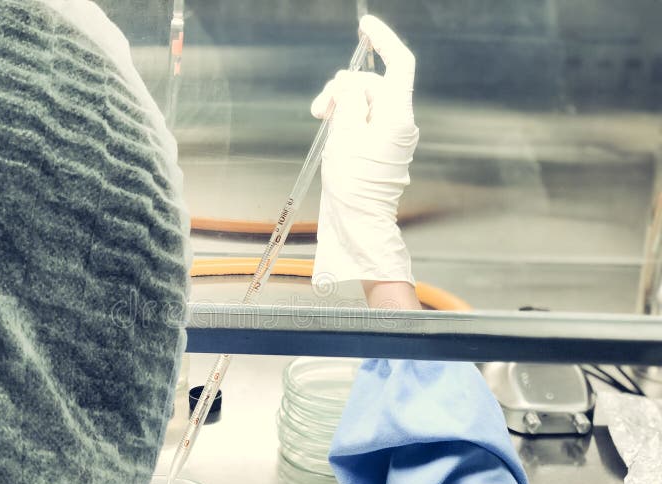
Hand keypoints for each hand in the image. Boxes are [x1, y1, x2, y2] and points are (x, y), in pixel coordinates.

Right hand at [311, 15, 418, 293]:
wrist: (358, 224)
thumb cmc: (353, 185)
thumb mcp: (345, 133)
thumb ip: (349, 98)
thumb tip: (350, 82)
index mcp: (397, 116)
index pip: (399, 64)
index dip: (383, 40)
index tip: (365, 24)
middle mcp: (398, 123)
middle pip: (371, 85)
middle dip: (342, 87)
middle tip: (318, 110)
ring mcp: (388, 137)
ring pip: (362, 102)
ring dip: (339, 104)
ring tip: (320, 120)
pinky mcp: (376, 149)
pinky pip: (361, 121)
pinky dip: (344, 119)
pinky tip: (330, 130)